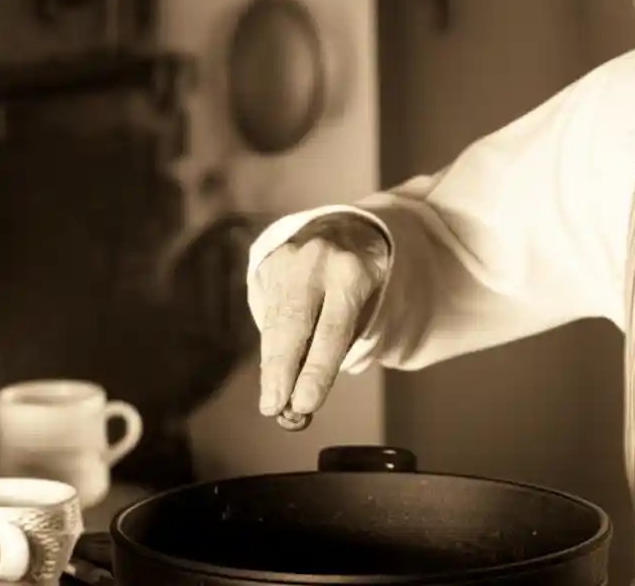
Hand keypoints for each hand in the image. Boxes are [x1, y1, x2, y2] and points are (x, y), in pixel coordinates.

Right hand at [251, 214, 388, 417]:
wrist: (344, 228)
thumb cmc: (359, 280)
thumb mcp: (366, 302)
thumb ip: (343, 342)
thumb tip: (308, 398)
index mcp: (352, 272)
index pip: (333, 329)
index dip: (317, 369)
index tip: (304, 403)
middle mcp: (317, 262)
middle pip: (294, 324)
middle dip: (282, 370)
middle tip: (274, 407)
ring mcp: (287, 258)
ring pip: (276, 320)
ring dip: (273, 364)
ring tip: (272, 399)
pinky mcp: (267, 261)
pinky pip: (267, 309)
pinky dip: (271, 342)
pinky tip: (274, 367)